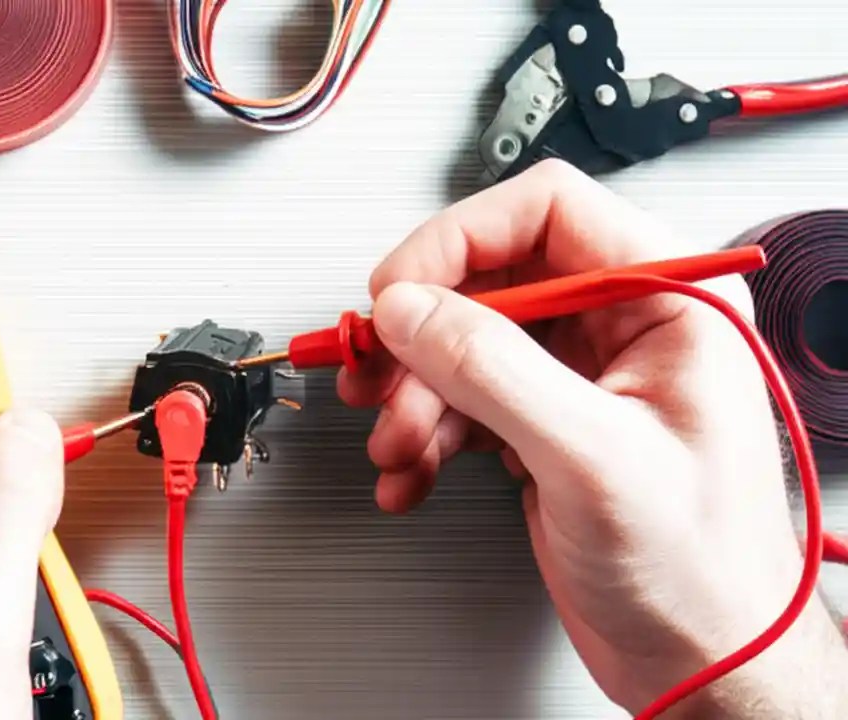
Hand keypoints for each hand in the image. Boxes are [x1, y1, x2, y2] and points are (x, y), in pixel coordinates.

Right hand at [341, 160, 847, 716]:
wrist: (701, 660)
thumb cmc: (699, 569)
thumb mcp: (593, 459)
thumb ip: (495, 371)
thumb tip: (411, 309)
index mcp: (667, 301)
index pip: (546, 212)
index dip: (458, 240)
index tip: (397, 289)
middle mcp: (621, 326)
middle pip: (488, 281)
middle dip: (421, 337)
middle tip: (375, 376)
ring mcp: (578, 377)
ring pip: (463, 344)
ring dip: (413, 396)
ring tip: (397, 444)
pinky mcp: (544, 424)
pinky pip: (462, 401)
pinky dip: (425, 435)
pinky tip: (412, 472)